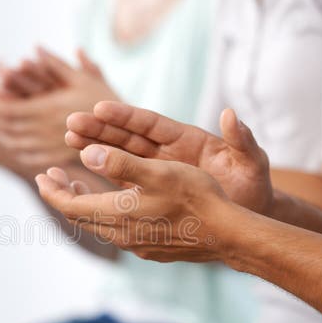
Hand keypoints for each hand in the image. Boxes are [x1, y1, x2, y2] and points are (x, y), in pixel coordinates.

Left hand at [0, 48, 120, 169]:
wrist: (127, 139)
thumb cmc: (106, 104)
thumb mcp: (84, 79)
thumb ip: (57, 65)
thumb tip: (35, 47)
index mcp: (47, 111)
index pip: (7, 111)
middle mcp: (44, 132)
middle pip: (5, 128)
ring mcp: (48, 148)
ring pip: (13, 142)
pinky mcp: (54, 159)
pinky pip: (26, 154)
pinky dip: (12, 146)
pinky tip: (6, 140)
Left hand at [35, 144, 240, 263]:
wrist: (227, 234)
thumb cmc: (195, 198)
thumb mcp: (158, 172)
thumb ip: (120, 163)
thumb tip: (87, 154)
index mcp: (117, 215)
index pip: (70, 205)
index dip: (52, 190)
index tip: (41, 176)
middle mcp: (121, 235)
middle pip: (80, 216)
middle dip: (63, 195)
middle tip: (52, 176)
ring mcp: (136, 245)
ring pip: (98, 224)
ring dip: (84, 204)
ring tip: (77, 186)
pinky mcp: (151, 249)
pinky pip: (116, 230)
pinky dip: (104, 212)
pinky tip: (114, 204)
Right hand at [65, 102, 273, 215]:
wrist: (249, 215)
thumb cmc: (253, 186)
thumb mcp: (252, 162)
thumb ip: (242, 140)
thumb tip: (232, 116)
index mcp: (187, 139)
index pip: (151, 124)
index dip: (126, 115)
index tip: (99, 107)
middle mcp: (168, 151)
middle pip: (128, 136)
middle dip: (100, 128)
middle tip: (71, 121)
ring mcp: (158, 170)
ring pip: (121, 156)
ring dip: (95, 148)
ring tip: (68, 139)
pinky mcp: (152, 189)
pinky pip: (124, 181)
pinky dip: (105, 175)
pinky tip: (82, 172)